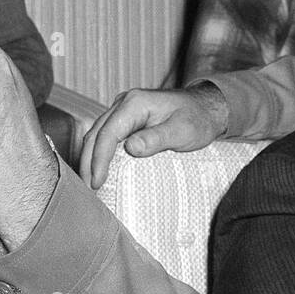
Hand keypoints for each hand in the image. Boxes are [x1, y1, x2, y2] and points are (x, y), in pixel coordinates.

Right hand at [79, 82, 229, 188]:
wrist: (206, 108)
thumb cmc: (198, 118)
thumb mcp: (182, 130)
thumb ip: (157, 138)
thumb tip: (131, 148)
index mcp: (135, 103)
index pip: (108, 133)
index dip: (99, 159)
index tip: (97, 182)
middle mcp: (124, 103)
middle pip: (96, 134)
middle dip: (88, 163)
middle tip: (88, 190)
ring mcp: (122, 110)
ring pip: (97, 135)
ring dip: (90, 159)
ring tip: (90, 184)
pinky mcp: (125, 120)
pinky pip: (105, 136)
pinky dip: (98, 154)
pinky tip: (98, 170)